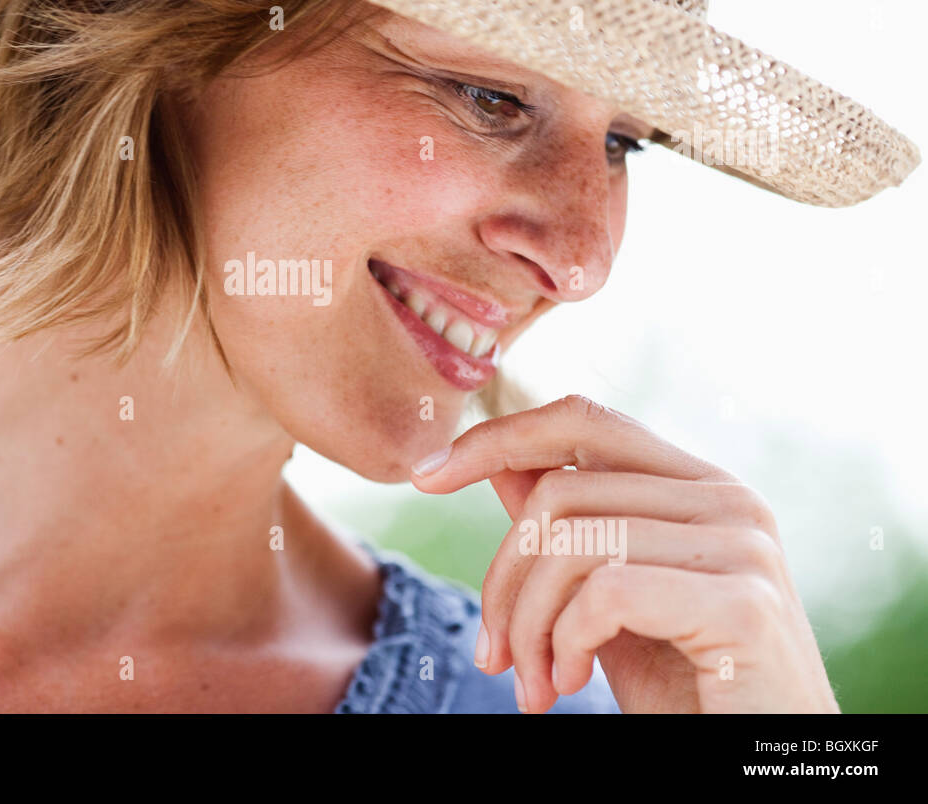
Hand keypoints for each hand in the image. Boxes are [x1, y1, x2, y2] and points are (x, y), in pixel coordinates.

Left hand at [410, 395, 839, 713]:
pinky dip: (566, 640)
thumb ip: (568, 529)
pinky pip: (607, 591)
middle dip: (502, 581)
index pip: (582, 422)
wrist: (762, 765)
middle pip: (557, 491)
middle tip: (494, 658)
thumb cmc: (688, 687)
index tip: (425, 478)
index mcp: (699, 486)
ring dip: (527, 626)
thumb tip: (500, 460)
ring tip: (534, 685)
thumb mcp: (608, 602)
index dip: (496, 437)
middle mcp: (729, 499)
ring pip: (572, 543)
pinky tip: (572, 682)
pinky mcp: (744, 604)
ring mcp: (743, 546)